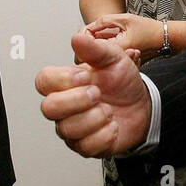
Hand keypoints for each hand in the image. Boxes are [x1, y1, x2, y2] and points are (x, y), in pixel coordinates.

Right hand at [35, 30, 151, 157]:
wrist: (142, 104)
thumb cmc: (122, 81)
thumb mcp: (114, 58)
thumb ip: (95, 49)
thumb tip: (77, 38)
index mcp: (65, 83)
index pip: (43, 81)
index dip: (62, 79)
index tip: (86, 76)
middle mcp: (63, 107)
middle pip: (48, 108)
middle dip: (77, 101)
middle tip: (98, 94)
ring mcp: (72, 128)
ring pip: (67, 129)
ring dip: (95, 118)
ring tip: (110, 111)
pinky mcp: (86, 146)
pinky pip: (85, 146)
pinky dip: (104, 135)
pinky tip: (113, 126)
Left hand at [85, 12, 163, 57]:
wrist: (163, 37)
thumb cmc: (148, 29)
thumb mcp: (124, 19)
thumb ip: (103, 22)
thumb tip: (88, 27)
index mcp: (116, 49)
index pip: (90, 46)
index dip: (86, 33)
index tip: (91, 26)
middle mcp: (117, 58)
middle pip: (92, 52)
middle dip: (90, 38)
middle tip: (95, 27)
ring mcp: (118, 60)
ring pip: (99, 52)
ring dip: (97, 40)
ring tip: (103, 29)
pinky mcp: (120, 60)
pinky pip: (107, 53)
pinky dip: (105, 43)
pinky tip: (110, 35)